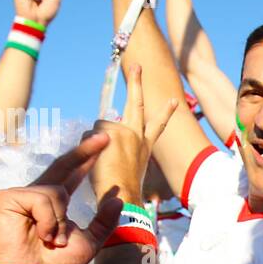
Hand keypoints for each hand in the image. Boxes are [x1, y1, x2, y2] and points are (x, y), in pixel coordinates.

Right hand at [0, 135, 122, 263]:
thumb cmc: (55, 263)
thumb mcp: (89, 241)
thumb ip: (104, 220)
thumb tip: (118, 197)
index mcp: (55, 202)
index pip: (73, 174)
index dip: (87, 158)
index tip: (103, 142)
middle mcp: (38, 194)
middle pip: (62, 165)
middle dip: (84, 151)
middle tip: (105, 136)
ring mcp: (21, 194)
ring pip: (56, 191)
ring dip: (59, 220)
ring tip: (51, 240)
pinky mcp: (6, 197)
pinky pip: (41, 198)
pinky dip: (47, 219)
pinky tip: (40, 235)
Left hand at [88, 63, 178, 200]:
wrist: (124, 198)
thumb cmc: (122, 189)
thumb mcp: (127, 167)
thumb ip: (118, 147)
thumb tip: (99, 134)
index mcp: (145, 146)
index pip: (158, 126)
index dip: (166, 113)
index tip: (175, 101)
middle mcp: (137, 135)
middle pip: (135, 103)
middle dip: (137, 82)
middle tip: (137, 65)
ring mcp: (125, 131)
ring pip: (100, 127)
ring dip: (95, 143)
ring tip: (102, 163)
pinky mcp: (111, 131)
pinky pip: (89, 133)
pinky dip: (87, 145)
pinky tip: (96, 160)